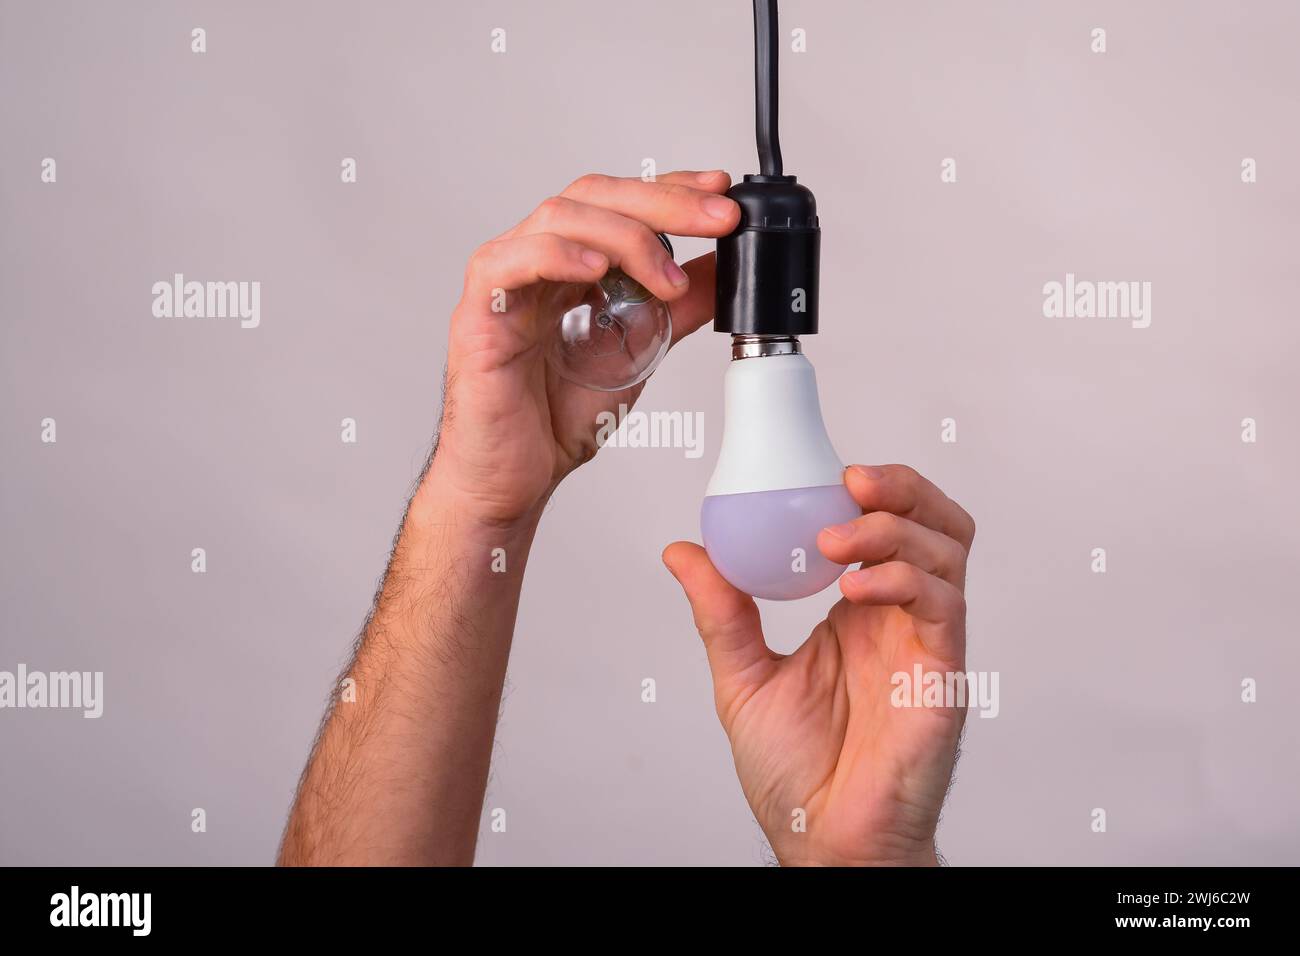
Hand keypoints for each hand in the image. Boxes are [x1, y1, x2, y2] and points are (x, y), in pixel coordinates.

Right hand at [427, 170, 739, 525]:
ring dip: (625, 236)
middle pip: (594, 196)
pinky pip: (508, 262)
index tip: (721, 192)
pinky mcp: (478, 315)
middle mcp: (535, 262)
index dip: (670, 188)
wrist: (513, 480)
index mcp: (569, 265)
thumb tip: (724, 272)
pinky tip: (597, 271)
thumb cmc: (554, 421)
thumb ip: (677, 309)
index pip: (619, 202)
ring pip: (558, 217)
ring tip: (667, 279)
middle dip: (663, 201)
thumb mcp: (637, 352)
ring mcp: (504, 283)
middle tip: (718, 219)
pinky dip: (557, 256)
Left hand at [663, 465, 975, 865]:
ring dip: (896, 527)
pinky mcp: (942, 675)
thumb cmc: (794, 772)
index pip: (885, 524)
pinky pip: (944, 608)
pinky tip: (856, 589)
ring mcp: (926, 643)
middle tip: (851, 479)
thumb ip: (722, 613)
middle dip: (901, 487)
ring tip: (837, 537)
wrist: (820, 839)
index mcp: (859, 610)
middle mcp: (900, 617)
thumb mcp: (742, 677)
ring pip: (946, 552)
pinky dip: (904, 582)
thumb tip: (682, 551)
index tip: (828, 467)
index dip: (872, 487)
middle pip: (933, 523)